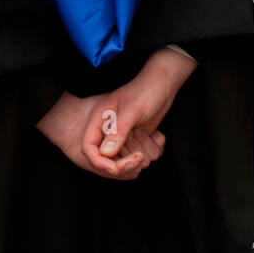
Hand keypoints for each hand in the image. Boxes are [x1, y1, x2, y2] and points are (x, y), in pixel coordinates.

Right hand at [81, 46, 195, 177]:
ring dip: (143, 154)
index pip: (89, 148)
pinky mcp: (137, 138)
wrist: (164, 83)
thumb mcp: (132, 110)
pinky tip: (157, 136)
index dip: (100, 162)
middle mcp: (109, 129)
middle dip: (126, 162)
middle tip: (140, 156)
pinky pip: (143, 154)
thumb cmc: (146, 91)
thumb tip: (105, 154)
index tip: (116, 169)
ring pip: (128, 159)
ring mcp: (124, 135)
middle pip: (109, 159)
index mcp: (99, 119)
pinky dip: (152, 149)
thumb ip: (118, 131)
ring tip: (150, 138)